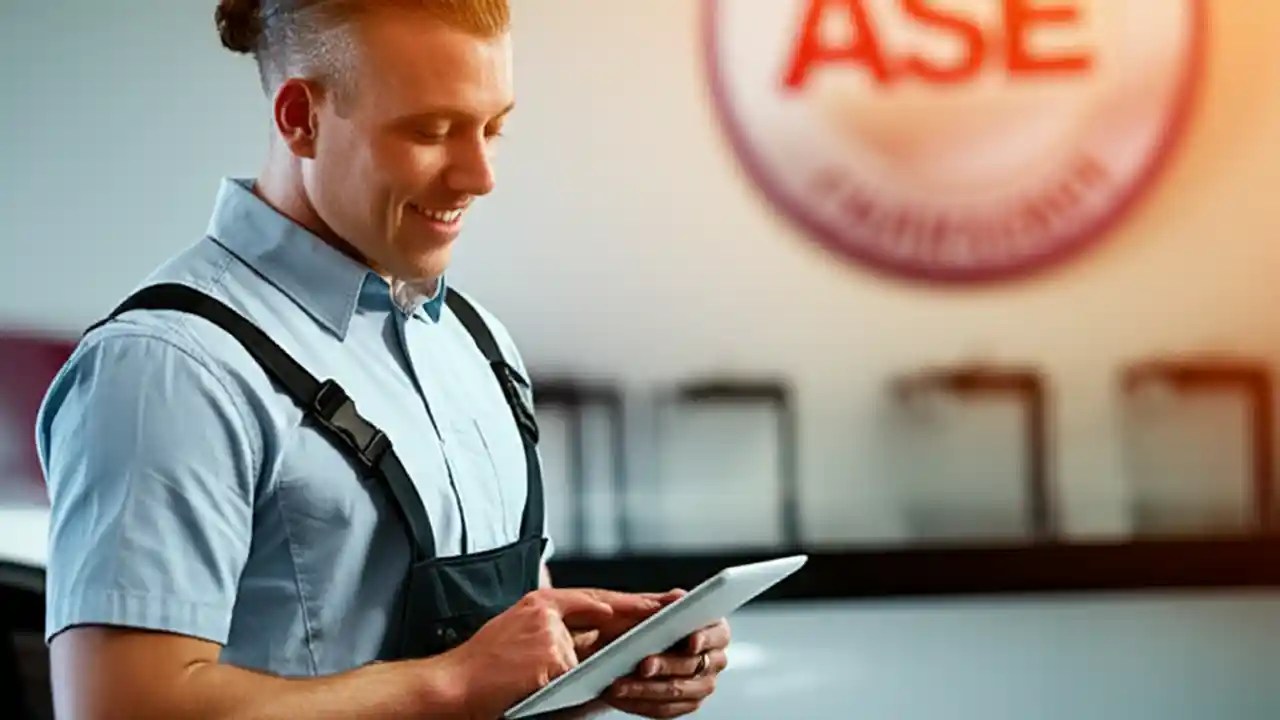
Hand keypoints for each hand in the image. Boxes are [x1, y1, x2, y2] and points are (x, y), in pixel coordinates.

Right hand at [441, 588, 662, 719]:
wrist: (455, 685)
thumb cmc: (483, 665)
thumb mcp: (519, 632)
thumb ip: (554, 628)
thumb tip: (593, 638)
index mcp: (540, 601)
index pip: (594, 597)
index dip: (626, 600)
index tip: (654, 601)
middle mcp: (546, 611)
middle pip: (603, 612)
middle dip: (636, 611)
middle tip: (666, 608)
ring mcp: (550, 634)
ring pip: (587, 655)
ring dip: (586, 667)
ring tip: (570, 668)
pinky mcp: (550, 659)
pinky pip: (573, 677)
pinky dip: (570, 685)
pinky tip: (557, 685)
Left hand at [603, 590, 731, 717]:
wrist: (619, 648)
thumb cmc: (638, 624)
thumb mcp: (647, 608)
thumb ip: (663, 604)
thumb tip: (676, 598)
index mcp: (713, 629)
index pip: (718, 633)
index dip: (706, 638)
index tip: (690, 642)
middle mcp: (712, 658)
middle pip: (694, 665)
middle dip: (667, 665)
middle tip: (644, 665)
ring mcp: (700, 684)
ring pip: (678, 690)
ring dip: (648, 689)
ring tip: (621, 684)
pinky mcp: (683, 704)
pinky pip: (665, 709)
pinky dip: (640, 702)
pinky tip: (621, 695)